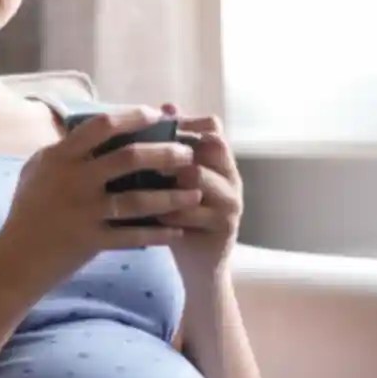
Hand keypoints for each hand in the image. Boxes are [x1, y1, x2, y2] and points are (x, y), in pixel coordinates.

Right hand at [0, 106, 199, 281]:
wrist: (15, 260)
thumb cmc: (27, 212)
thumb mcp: (36, 171)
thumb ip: (63, 149)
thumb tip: (92, 128)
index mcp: (60, 157)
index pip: (101, 126)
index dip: (133, 117)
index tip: (156, 115)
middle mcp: (74, 180)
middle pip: (129, 158)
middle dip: (165, 153)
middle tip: (188, 153)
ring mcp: (84, 212)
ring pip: (138, 199)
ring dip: (171, 196)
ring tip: (195, 193)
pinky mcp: (91, 241)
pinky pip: (133, 236)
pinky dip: (158, 233)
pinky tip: (178, 230)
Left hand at [156, 104, 243, 280]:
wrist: (200, 268)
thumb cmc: (181, 220)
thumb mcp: (174, 184)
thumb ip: (170, 153)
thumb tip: (163, 109)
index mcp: (220, 163)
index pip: (213, 127)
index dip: (186, 122)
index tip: (157, 128)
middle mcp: (231, 178)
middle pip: (212, 144)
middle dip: (177, 148)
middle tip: (148, 158)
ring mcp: (231, 202)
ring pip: (198, 175)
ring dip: (167, 179)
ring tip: (145, 186)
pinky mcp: (224, 226)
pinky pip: (191, 211)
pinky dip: (166, 212)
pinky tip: (150, 216)